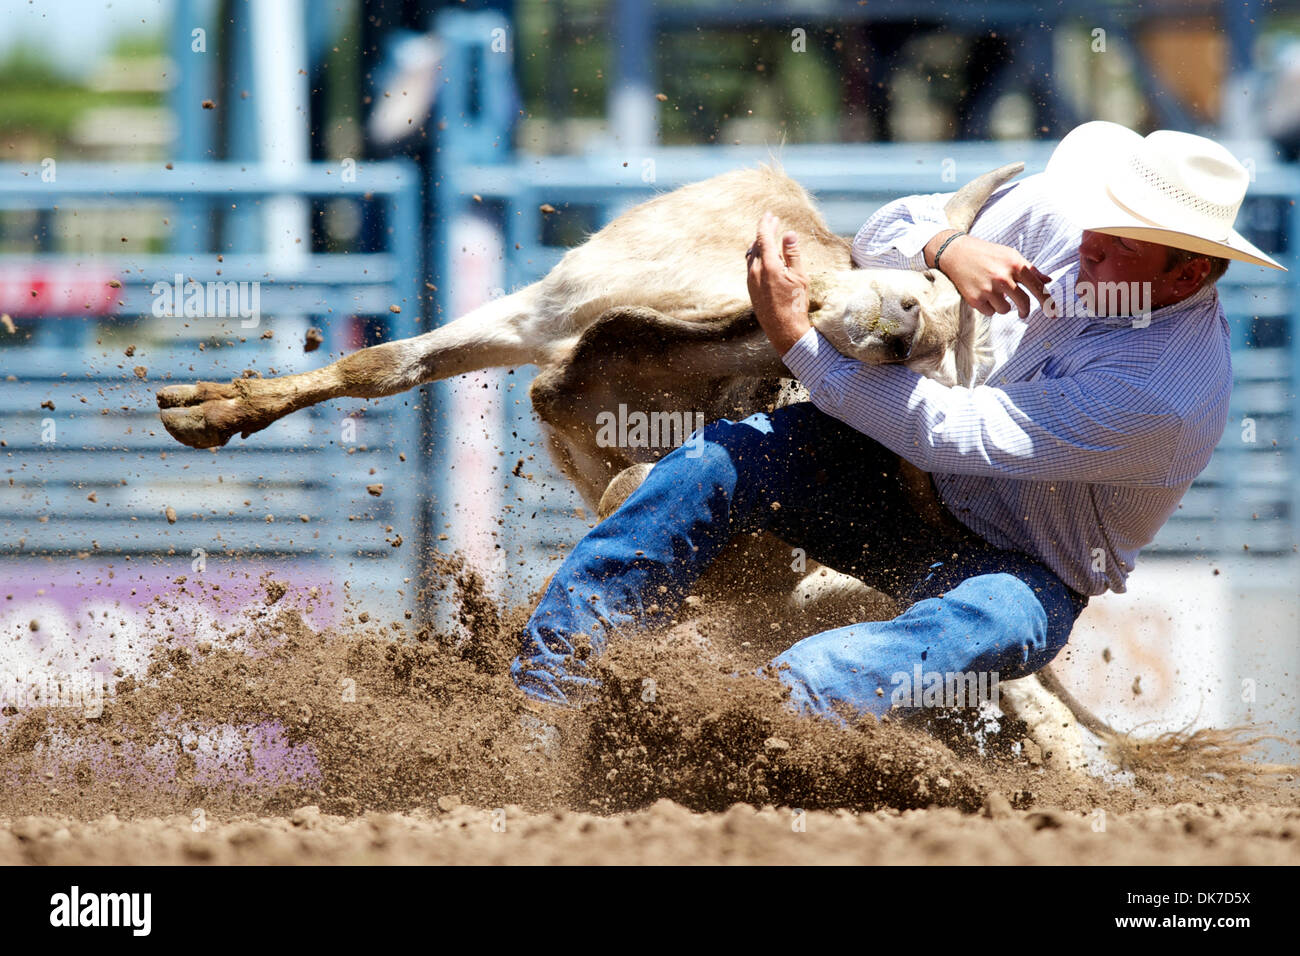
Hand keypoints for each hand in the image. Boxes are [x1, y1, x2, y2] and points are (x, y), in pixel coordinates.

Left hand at [746, 211, 811, 354]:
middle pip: (756, 244)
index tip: (770, 214)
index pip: (763, 237)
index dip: (766, 224)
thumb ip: (792, 254)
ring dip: (760, 244)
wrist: (784, 330)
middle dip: (764, 231)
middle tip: (773, 221)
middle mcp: (755, 271)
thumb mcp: (799, 276)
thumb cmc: (795, 303)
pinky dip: (757, 256)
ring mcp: (751, 281)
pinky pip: (751, 266)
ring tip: (769, 236)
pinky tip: (765, 257)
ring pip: (752, 255)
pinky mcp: (751, 289)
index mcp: (768, 265)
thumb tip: (788, 233)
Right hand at [926, 230, 1052, 318]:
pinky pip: (990, 313)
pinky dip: (988, 307)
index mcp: (1015, 264)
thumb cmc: (986, 253)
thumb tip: (1048, 280)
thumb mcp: (1010, 255)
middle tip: (1022, 312)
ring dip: (1002, 306)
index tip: (1053, 314)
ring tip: (994, 294)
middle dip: (1024, 310)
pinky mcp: (975, 299)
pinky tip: (982, 295)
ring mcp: (988, 289)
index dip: (1047, 302)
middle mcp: (1003, 277)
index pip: (1037, 287)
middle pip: (1023, 303)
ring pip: (1005, 310)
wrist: (956, 253)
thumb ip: (1030, 269)